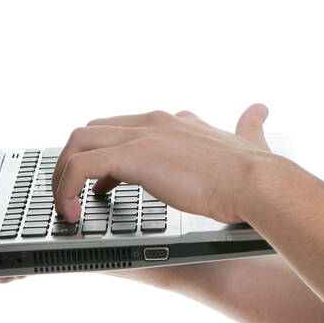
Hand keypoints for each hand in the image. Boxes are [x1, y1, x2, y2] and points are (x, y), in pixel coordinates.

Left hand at [51, 103, 275, 225]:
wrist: (255, 181)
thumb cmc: (254, 172)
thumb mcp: (249, 140)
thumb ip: (250, 126)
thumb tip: (260, 109)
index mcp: (176, 121)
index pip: (124, 125)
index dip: (106, 152)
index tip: (102, 182)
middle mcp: (155, 121)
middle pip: (92, 128)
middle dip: (75, 161)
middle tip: (72, 194)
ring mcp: (142, 135)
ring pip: (78, 141)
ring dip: (63, 174)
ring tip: (66, 206)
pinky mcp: (132, 155)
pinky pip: (79, 166)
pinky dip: (67, 188)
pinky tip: (74, 213)